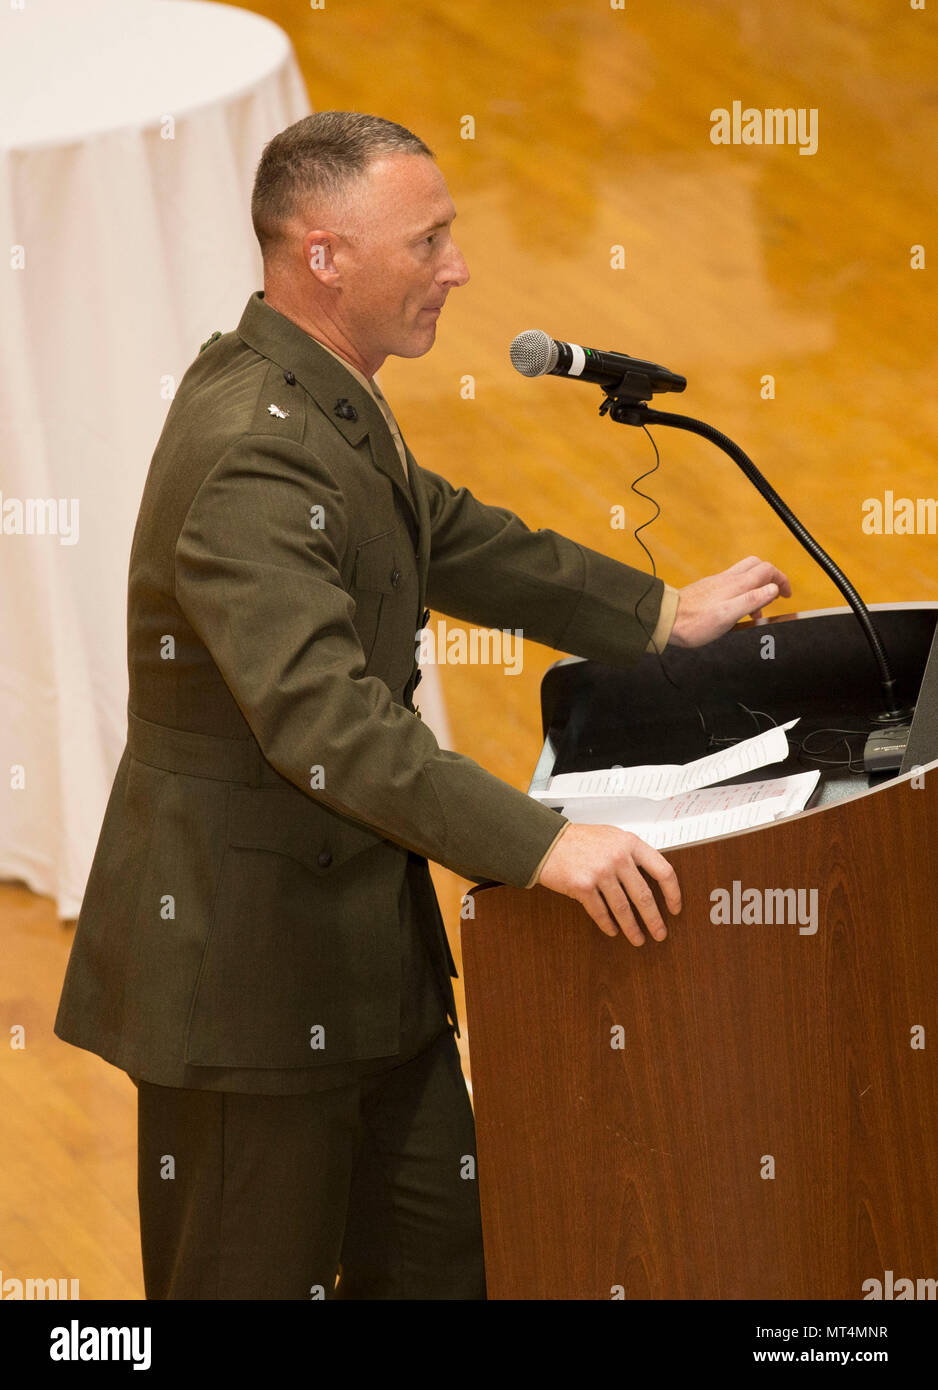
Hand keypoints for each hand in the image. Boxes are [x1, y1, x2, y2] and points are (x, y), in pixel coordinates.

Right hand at [536, 823, 680, 944]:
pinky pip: (600, 912)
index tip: (675, 908)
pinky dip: (608, 924)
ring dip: (632, 928)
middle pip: (644, 896)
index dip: (673, 893)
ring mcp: (600, 872)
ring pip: (623, 909)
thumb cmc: (580, 840)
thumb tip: (653, 877)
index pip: (664, 870)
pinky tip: (613, 930)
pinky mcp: (582, 886)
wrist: (548, 842)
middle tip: (660, 933)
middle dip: (654, 920)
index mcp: (630, 843)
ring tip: (638, 939)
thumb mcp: (612, 837)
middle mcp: (618, 857)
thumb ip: (632, 853)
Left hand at [669, 555, 791, 647]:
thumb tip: (773, 588)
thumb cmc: (695, 622)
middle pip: (756, 566)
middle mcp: (727, 579)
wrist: (666, 620)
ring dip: (756, 588)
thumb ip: (752, 600)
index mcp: (736, 584)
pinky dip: (741, 594)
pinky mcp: (708, 589)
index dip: (781, 580)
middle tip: (775, 595)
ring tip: (756, 611)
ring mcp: (717, 582)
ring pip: (744, 575)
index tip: (787, 594)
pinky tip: (736, 611)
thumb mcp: (728, 615)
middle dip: (771, 577)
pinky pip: (732, 585)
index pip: (767, 570)